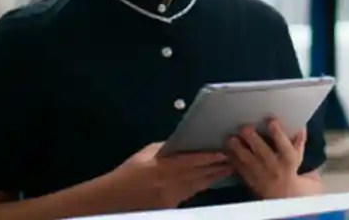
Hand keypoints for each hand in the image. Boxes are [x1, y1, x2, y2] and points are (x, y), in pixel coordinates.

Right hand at [103, 142, 232, 209]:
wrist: (114, 199)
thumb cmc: (129, 173)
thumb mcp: (146, 154)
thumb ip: (166, 149)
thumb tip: (184, 143)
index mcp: (163, 168)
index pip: (191, 162)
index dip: (209, 157)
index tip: (223, 152)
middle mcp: (170, 183)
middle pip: (200, 174)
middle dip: (218, 166)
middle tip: (235, 158)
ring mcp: (172, 196)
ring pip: (199, 185)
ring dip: (215, 176)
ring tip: (230, 168)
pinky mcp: (173, 205)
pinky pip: (192, 193)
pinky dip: (203, 185)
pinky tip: (213, 180)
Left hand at [227, 119, 309, 199]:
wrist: (283, 194)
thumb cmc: (290, 169)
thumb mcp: (298, 156)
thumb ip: (299, 140)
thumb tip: (300, 125)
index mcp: (288, 160)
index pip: (284, 145)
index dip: (278, 133)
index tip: (271, 121)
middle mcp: (275, 167)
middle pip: (263, 152)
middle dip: (253, 140)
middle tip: (244, 128)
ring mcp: (261, 175)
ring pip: (249, 162)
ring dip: (239, 150)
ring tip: (231, 139)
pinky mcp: (250, 180)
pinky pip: (240, 170)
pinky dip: (233, 161)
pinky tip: (226, 151)